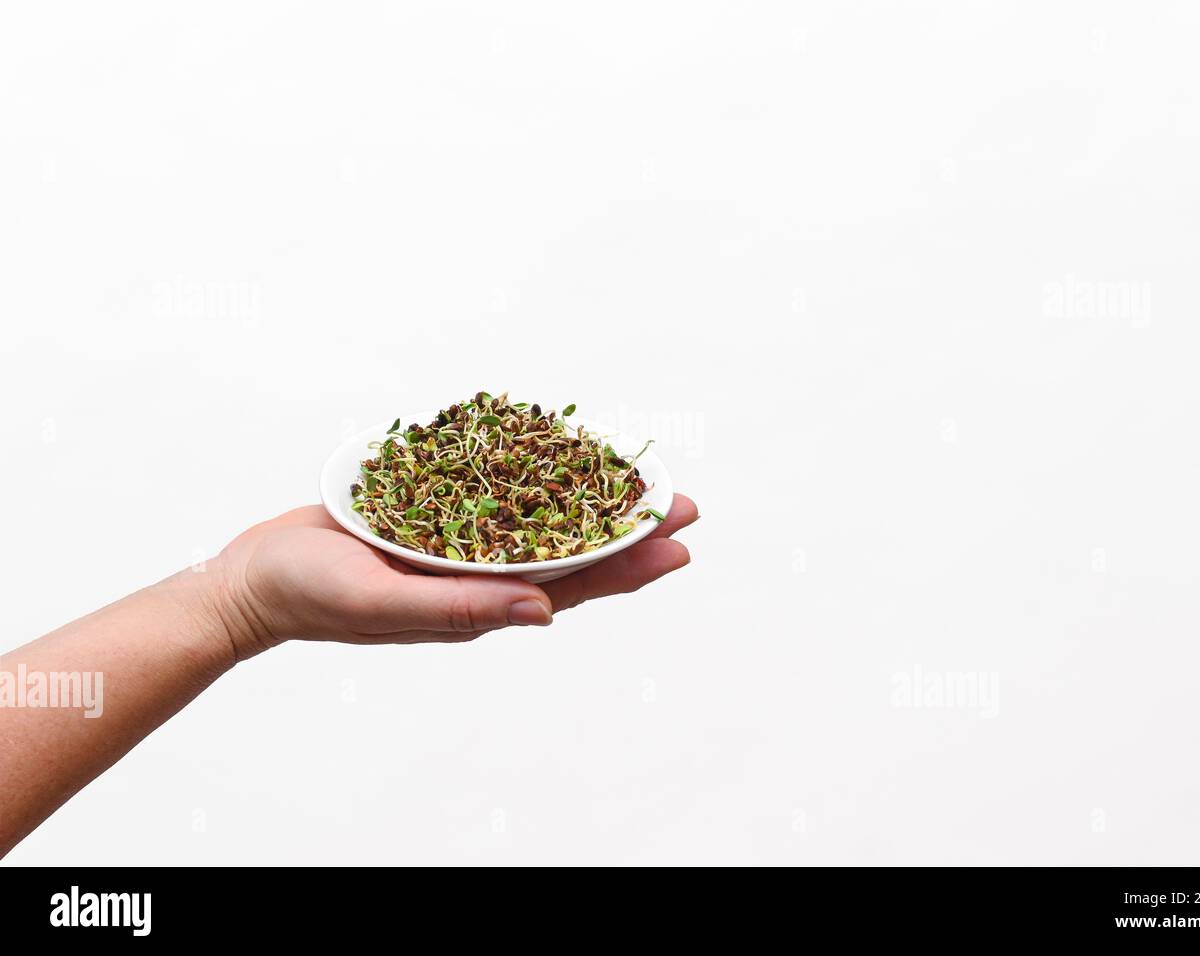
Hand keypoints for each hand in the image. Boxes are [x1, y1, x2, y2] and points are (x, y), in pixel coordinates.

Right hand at [209, 495, 697, 659]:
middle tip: (680, 501)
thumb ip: (462, 606)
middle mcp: (477, 578)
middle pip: (570, 553)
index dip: (629, 563)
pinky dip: (531, 480)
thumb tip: (546, 610)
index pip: (571, 584)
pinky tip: (555, 462)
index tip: (679, 539)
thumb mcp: (385, 601)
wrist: (251, 577)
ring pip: (539, 524)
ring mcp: (457, 551)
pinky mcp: (433, 522)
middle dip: (626, 529)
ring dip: (589, 503)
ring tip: (634, 480)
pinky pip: (494, 500)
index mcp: (477, 606)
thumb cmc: (310, 596)